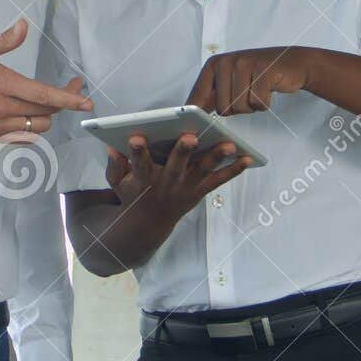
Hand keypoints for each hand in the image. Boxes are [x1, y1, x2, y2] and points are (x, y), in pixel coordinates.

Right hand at [0, 19, 92, 141]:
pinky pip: (24, 137)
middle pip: (46, 111)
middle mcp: (5, 108)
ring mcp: (0, 126)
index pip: (44, 94)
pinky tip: (33, 117)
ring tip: (49, 103)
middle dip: (65, 102)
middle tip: (72, 90)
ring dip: (49, 115)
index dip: (68, 98)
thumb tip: (24, 26)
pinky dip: (34, 129)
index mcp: (4, 84)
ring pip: (38, 126)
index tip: (86, 100)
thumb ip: (3, 40)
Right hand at [105, 132, 250, 219]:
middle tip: (190, 136)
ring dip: (216, 157)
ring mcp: (186, 187)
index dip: (137, 151)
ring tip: (229, 144)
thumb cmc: (133, 194)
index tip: (135, 137)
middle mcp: (167, 183)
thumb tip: (111, 146)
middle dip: (182, 151)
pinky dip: (234, 169)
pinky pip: (219, 180)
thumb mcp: (116, 183)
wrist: (148, 224)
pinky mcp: (199, 191)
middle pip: (175, 166)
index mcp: (144, 178)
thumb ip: (115, 165)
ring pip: (202, 171)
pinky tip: (248, 158)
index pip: (138, 162)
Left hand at [185, 46, 313, 115]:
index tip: (193, 128)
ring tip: (257, 90)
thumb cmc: (258, 75)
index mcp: (214, 64)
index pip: (198, 96)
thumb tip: (191, 114)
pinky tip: (268, 90)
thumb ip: (211, 94)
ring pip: (240, 107)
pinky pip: (258, 103)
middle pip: (223, 108)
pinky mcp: (264, 71)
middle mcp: (226, 62)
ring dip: (251, 107)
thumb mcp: (230, 79)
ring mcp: (245, 64)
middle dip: (237, 109)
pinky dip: (264, 104)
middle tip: (247, 94)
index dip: (198, 114)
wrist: (292, 63)